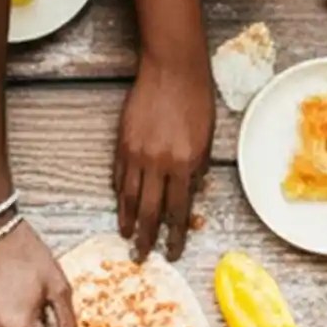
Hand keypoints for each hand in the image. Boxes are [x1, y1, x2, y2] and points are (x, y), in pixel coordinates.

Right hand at [115, 54, 212, 260]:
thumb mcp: (207, 137)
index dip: (174, 236)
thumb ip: (198, 168)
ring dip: (129, 221)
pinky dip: (120, 194)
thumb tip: (191, 194)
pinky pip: (119, 176)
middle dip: (147, 238)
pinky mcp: (123, 143)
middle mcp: (160, 164)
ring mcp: (138, 154)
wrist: (172, 69)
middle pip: (151, 211)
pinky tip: (121, 205)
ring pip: (130, 198)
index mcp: (185, 165)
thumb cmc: (196, 100)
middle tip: (142, 257)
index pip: (178, 210)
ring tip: (127, 236)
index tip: (172, 253)